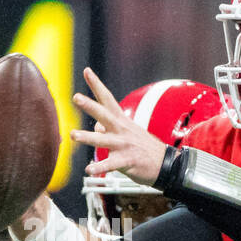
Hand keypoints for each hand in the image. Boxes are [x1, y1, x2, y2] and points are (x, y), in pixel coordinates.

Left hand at [70, 67, 168, 185]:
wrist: (167, 164)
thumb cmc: (144, 147)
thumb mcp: (128, 132)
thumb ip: (110, 127)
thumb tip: (96, 125)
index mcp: (121, 121)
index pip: (107, 99)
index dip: (97, 85)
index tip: (87, 70)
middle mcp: (121, 130)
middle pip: (104, 115)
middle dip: (90, 106)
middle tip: (76, 97)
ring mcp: (124, 145)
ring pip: (103, 140)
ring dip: (88, 137)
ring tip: (73, 135)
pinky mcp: (127, 161)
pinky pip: (111, 164)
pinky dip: (100, 167)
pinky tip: (89, 170)